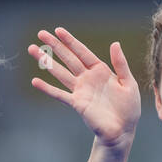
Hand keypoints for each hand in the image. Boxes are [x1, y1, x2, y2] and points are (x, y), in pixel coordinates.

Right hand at [28, 27, 140, 148]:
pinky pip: (59, 94)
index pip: (82, 52)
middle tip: (40, 34)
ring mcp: (80, 90)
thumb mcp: (129, 83)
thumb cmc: (128, 108)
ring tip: (32, 50)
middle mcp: (87, 78)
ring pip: (60, 72)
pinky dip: (47, 88)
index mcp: (101, 70)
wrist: (122, 131)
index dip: (70, 41)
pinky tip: (35, 81)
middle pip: (68, 58)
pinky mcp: (77, 104)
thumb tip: (115, 43)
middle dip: (54, 46)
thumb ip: (120, 64)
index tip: (58, 30)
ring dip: (46, 62)